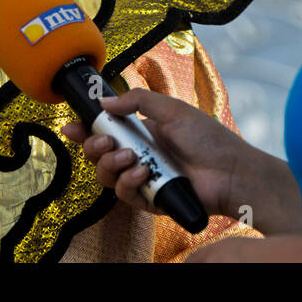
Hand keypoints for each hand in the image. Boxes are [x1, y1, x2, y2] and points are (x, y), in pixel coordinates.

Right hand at [60, 87, 289, 226]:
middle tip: (105, 141)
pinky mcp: (150, 199)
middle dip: (94, 146)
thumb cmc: (207, 138)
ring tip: (131, 158)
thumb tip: (105, 102)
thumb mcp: (172, 109)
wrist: (230, 171)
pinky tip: (142, 173)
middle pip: (100, 155)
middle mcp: (140, 155)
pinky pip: (125, 195)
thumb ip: (137, 101)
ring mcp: (144, 178)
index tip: (71, 127)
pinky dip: (128, 182)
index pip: (107, 130)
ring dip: (112, 164)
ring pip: (107, 176)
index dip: (86, 130)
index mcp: (143, 132)